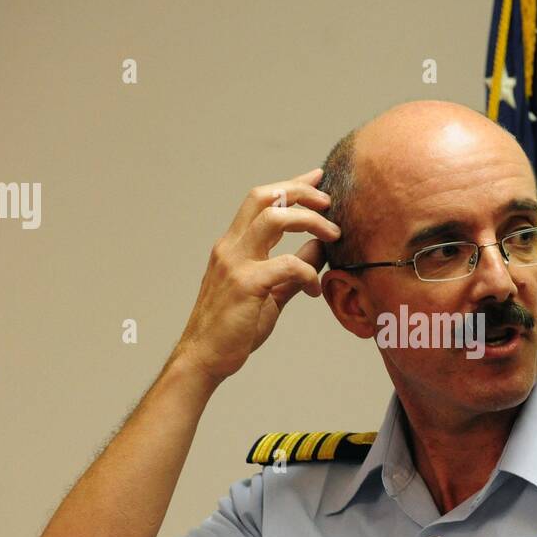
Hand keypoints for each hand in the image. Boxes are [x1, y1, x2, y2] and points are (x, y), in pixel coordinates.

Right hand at [170, 167, 338, 384]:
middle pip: (265, 197)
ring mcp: (235, 264)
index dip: (291, 185)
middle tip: (329, 202)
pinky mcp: (245, 285)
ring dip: (310, 220)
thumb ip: (294, 269)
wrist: (204, 358)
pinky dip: (308, 273)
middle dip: (301, 191)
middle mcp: (230, 247)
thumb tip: (320, 249)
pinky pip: (288, 264)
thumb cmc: (234, 328)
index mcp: (233, 246)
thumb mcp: (270, 292)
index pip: (261, 200)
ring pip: (274, 218)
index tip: (317, 177)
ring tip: (332, 235)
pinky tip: (314, 291)